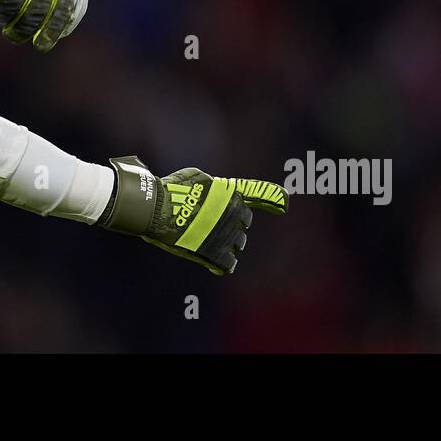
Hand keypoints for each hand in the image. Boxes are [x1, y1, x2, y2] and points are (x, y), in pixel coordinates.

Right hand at [100, 155, 287, 274]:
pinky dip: (221, 262)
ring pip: (237, 243)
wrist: (154, 209)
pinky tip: (210, 260)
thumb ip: (215, 189)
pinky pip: (227, 263)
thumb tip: (219, 198)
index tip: (285, 202)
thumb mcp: (196, 177)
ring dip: (226, 242)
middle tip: (212, 224)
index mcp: (230, 191)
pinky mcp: (215, 253)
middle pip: (245, 223)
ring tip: (205, 238)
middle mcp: (234, 212)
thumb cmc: (170, 189)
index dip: (273, 197)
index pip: (259, 193)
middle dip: (234, 224)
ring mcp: (226, 233)